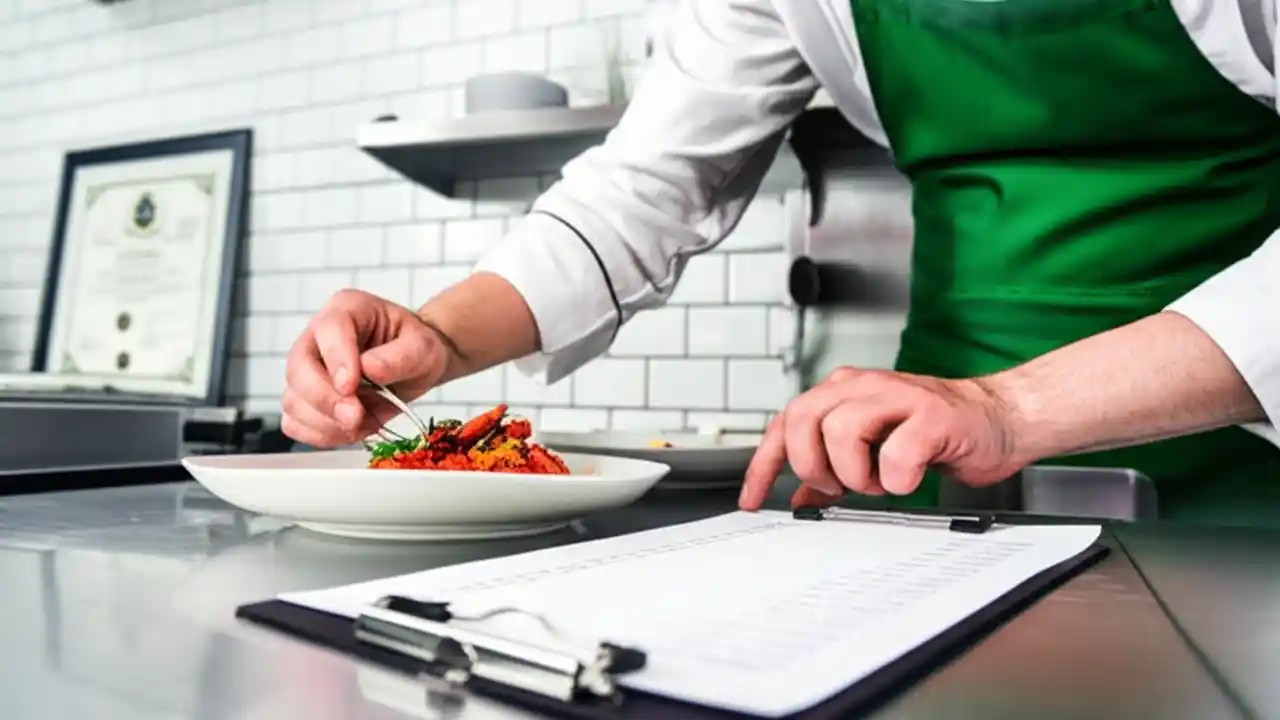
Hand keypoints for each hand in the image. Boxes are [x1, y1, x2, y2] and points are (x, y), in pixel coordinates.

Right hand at [282, 289, 453, 447]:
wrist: (414, 366)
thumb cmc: (416, 348)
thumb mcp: (423, 347)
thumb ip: (400, 357)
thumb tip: (371, 369)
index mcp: (348, 309)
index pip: (329, 328)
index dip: (336, 359)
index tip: (350, 386)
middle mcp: (318, 336)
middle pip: (299, 367)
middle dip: (325, 399)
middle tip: (355, 417)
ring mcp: (307, 368)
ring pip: (293, 399)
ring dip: (326, 422)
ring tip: (363, 424)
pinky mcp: (305, 397)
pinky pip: (295, 422)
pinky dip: (319, 434)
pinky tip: (348, 432)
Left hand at [738, 367, 1024, 510]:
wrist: (1000, 419)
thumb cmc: (936, 433)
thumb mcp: (872, 451)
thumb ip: (833, 470)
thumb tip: (799, 498)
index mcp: (842, 392)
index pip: (784, 423)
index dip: (764, 465)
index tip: (753, 501)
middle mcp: (864, 386)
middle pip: (802, 419)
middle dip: (812, 465)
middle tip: (839, 486)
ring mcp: (899, 396)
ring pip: (840, 430)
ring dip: (853, 473)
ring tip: (878, 481)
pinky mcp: (933, 415)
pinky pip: (896, 452)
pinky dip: (896, 479)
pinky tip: (908, 480)